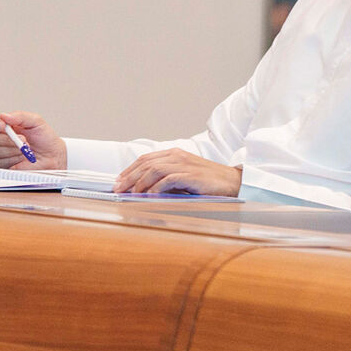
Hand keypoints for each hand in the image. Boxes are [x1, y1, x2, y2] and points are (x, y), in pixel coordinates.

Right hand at [0, 111, 66, 169]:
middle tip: (24, 139)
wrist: (53, 156)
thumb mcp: (36, 121)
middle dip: (8, 139)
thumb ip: (20, 116)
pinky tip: (23, 158)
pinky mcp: (3, 165)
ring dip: (14, 150)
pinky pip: (1, 162)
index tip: (3, 125)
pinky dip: (15, 159)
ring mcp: (0, 153)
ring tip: (26, 149)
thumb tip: (4, 116)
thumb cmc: (44, 138)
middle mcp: (0, 138)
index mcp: (4, 125)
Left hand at [114, 149, 241, 196]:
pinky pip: (167, 180)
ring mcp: (184, 164)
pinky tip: (148, 195)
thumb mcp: (185, 176)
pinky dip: (155, 188)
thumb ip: (167, 179)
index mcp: (174, 154)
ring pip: (153, 170)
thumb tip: (145, 189)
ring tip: (131, 194)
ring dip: (139, 183)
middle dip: (128, 177)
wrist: (232, 182)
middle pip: (145, 163)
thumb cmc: (209, 182)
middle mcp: (177, 156)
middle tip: (118, 189)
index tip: (118, 182)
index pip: (145, 159)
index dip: (129, 170)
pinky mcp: (190, 175)